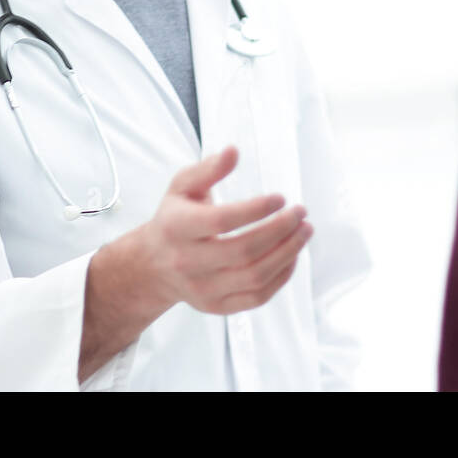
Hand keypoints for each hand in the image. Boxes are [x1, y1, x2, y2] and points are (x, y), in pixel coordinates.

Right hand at [135, 146, 311, 314]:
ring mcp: (202, 289)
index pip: (221, 221)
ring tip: (304, 231)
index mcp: (177, 227)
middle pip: (243, 251)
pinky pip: (257, 297)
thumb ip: (208, 169)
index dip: (255, 210)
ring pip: (254, 276)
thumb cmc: (175, 218)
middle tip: (300, 213)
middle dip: (280, 230)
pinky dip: (281, 277)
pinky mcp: (216, 307)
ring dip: (287, 253)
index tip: (281, 198)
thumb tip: (234, 151)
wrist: (154, 265)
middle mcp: (187, 262)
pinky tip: (292, 255)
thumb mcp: (182, 187)